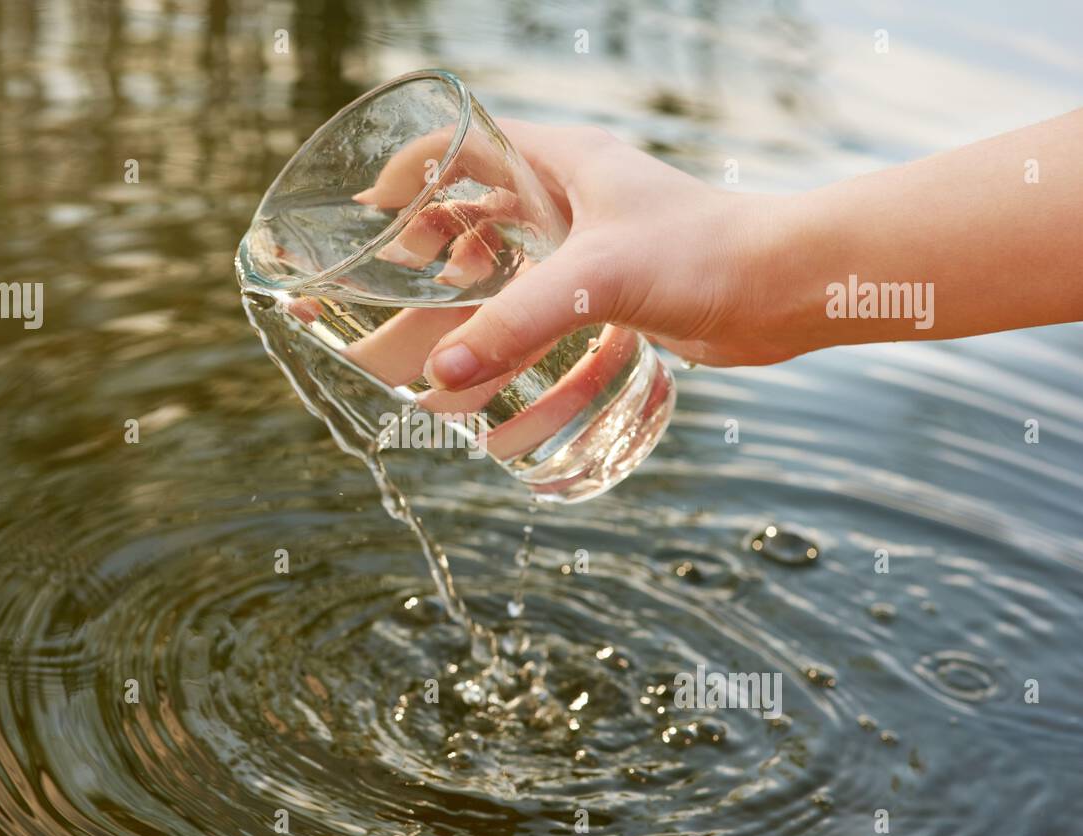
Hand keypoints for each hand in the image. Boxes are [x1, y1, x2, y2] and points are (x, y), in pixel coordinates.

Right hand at [410, 120, 789, 391]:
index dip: (411, 170)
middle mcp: (574, 194)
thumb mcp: (596, 279)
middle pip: (480, 201)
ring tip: (433, 322)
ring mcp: (595, 240)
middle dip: (433, 238)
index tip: (371, 211)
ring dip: (474, 284)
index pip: (465, 141)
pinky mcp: (616, 286)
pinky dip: (518, 320)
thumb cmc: (703, 255)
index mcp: (563, 161)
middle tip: (394, 279)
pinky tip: (500, 356)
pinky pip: (548, 297)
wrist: (785, 287)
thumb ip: (516, 322)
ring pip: (514, 253)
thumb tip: (443, 373)